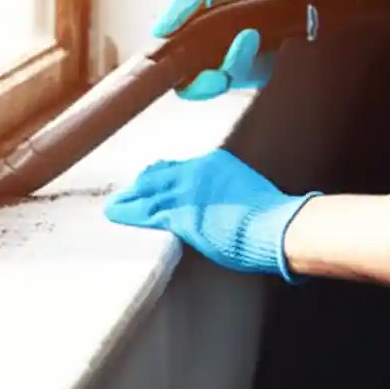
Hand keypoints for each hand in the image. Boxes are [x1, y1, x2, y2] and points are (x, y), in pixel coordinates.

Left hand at [104, 149, 320, 281]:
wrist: (277, 226)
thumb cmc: (271, 216)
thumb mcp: (247, 190)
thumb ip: (228, 192)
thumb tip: (224, 207)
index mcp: (214, 162)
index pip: (176, 167)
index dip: (158, 177)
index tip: (146, 182)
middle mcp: (196, 171)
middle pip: (157, 176)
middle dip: (139, 186)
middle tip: (122, 194)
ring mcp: (187, 192)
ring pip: (147, 193)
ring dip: (128, 200)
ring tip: (113, 206)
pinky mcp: (182, 216)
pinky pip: (147, 213)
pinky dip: (128, 212)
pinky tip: (116, 214)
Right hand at [153, 0, 333, 99]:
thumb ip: (181, 6)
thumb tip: (157, 30)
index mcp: (192, 47)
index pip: (181, 80)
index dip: (190, 85)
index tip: (204, 73)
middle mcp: (211, 62)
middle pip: (201, 90)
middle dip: (210, 85)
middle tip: (221, 74)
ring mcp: (236, 67)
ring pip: (231, 82)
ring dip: (238, 63)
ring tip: (249, 35)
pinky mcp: (260, 69)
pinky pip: (256, 77)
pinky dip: (256, 60)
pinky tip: (260, 38)